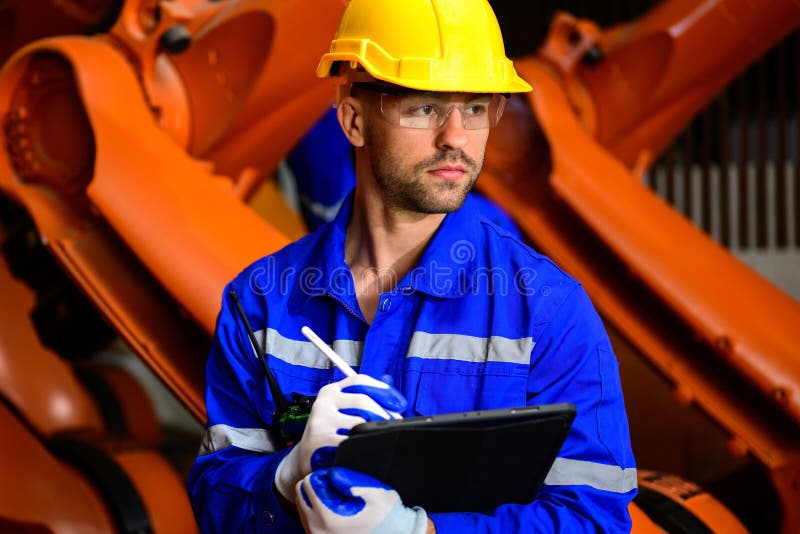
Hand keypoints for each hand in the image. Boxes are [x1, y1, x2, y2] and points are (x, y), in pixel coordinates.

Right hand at [275, 374, 405, 501]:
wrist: (306, 459)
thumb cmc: (332, 433)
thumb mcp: (342, 412)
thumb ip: (365, 404)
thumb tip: (396, 408)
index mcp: (331, 391)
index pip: (360, 381)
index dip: (383, 390)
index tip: (400, 404)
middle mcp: (323, 403)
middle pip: (362, 401)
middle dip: (383, 414)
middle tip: (393, 428)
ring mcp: (320, 422)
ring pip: (358, 423)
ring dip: (374, 432)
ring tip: (379, 440)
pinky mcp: (319, 443)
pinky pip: (350, 444)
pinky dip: (362, 448)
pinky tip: (366, 453)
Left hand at [296, 467, 427, 533]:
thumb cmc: (387, 516)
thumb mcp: (375, 492)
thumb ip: (351, 479)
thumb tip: (332, 473)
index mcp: (328, 516)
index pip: (308, 483)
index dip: (324, 475)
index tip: (339, 480)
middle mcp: (317, 529)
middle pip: (301, 494)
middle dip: (316, 485)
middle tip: (337, 488)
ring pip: (302, 506)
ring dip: (316, 498)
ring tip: (339, 499)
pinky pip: (307, 519)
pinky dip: (317, 510)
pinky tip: (335, 509)